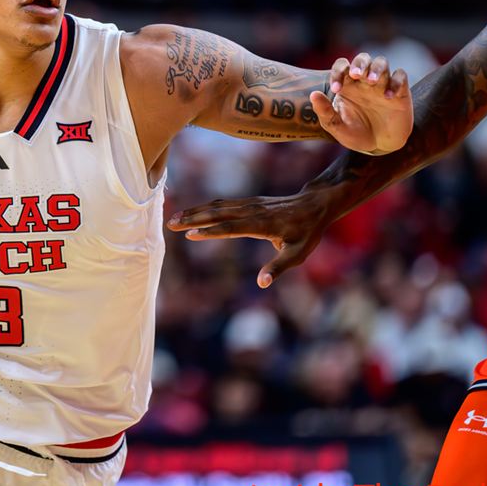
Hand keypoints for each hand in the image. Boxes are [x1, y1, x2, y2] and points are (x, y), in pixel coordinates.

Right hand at [166, 187, 337, 287]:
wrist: (315, 204)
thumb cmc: (307, 232)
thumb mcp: (297, 254)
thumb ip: (278, 268)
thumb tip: (261, 283)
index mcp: (262, 224)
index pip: (231, 227)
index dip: (211, 231)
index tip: (190, 235)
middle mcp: (252, 211)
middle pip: (217, 213)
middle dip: (193, 218)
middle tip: (171, 224)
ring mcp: (249, 204)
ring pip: (217, 206)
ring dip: (195, 211)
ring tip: (174, 218)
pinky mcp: (249, 202)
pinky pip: (223, 203)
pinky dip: (205, 207)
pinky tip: (194, 212)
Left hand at [310, 53, 411, 154]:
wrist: (379, 146)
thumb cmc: (355, 133)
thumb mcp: (336, 126)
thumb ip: (324, 112)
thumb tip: (313, 95)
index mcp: (347, 85)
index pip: (341, 67)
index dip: (337, 72)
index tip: (336, 89)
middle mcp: (364, 81)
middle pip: (363, 58)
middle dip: (359, 63)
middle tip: (355, 75)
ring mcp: (382, 84)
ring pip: (381, 62)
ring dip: (376, 68)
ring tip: (371, 81)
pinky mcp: (400, 91)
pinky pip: (400, 76)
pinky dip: (395, 82)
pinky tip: (388, 97)